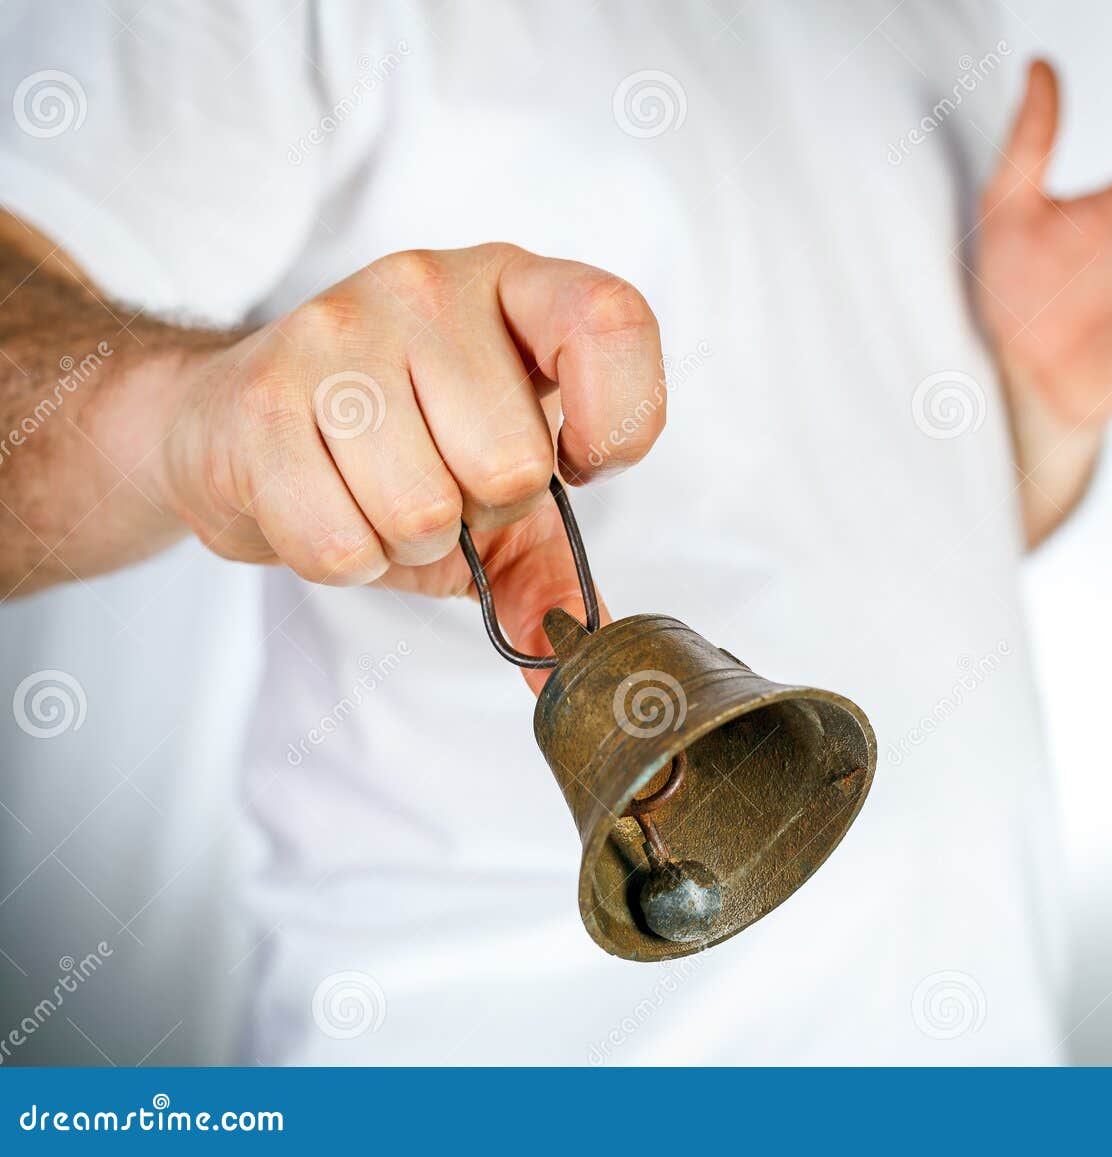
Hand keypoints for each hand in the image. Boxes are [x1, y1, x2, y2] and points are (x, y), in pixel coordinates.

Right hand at [156, 244, 663, 686]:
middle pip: (513, 464)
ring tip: (377, 493)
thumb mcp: (497, 495)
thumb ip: (555, 572)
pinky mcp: (262, 395)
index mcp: (514, 287)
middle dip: (482, 513)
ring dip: (408, 542)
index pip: (610, 320)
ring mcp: (339, 330)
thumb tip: (578, 655)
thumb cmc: (394, 449)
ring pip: (424, 512)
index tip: (580, 464)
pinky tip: (327, 505)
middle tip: (442, 483)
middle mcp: (430, 287)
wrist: (233, 424)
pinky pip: (340, 543)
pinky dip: (346, 561)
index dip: (617, 419)